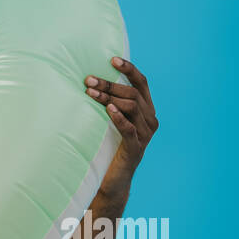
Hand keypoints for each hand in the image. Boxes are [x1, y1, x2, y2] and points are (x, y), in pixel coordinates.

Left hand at [84, 56, 158, 198]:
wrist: (111, 179)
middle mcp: (150, 120)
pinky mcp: (136, 149)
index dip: (129, 69)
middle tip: (88, 79)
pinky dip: (119, 117)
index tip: (112, 59)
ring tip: (90, 92)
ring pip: (132, 107)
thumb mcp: (110, 119)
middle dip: (110, 84)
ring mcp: (145, 135)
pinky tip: (107, 110)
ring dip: (109, 97)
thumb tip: (89, 77)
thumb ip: (109, 101)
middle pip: (133, 93)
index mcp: (146, 110)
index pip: (142, 83)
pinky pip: (130, 129)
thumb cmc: (107, 145)